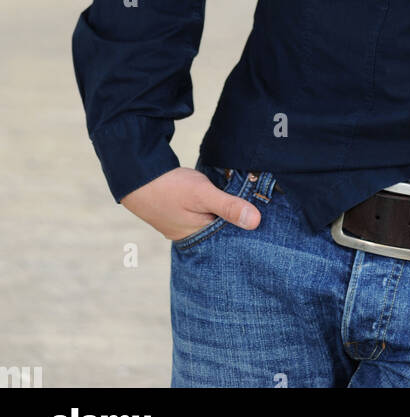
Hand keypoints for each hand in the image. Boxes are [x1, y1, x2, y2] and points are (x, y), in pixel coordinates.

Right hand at [120, 167, 261, 241]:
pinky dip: (211, 209)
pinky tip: (220, 201)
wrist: (135, 175)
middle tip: (259, 212)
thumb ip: (228, 206)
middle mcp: (189, 237)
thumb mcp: (202, 194)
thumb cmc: (168, 186)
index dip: (246, 231)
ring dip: (223, 214)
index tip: (266, 223)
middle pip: (220, 233)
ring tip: (244, 205)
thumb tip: (256, 222)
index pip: (229, 241)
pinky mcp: (177, 214)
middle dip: (236, 223)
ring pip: (210, 223)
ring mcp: (181, 226)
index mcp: (197, 238)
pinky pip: (201, 216)